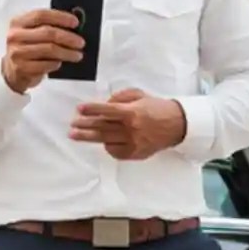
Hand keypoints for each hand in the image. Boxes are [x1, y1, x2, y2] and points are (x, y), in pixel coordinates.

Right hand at [1, 9, 83, 93]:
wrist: (12, 72)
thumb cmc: (27, 49)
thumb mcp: (32, 33)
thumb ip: (48, 26)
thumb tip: (74, 25)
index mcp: (18, 22)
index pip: (41, 15)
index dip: (60, 17)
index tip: (75, 22)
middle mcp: (15, 36)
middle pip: (48, 32)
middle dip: (68, 37)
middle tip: (80, 42)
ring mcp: (17, 53)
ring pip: (49, 49)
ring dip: (67, 52)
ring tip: (77, 54)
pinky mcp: (22, 68)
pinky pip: (46, 64)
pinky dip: (57, 63)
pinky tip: (61, 62)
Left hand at [70, 88, 186, 159]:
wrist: (177, 125)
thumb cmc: (157, 107)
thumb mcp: (140, 95)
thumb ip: (121, 98)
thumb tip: (104, 105)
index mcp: (132, 112)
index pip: (106, 111)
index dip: (91, 109)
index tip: (79, 109)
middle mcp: (131, 129)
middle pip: (102, 127)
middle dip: (84, 126)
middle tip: (72, 125)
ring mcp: (133, 143)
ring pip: (105, 140)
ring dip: (88, 137)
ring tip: (75, 135)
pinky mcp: (135, 154)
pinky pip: (115, 151)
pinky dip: (107, 146)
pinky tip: (102, 141)